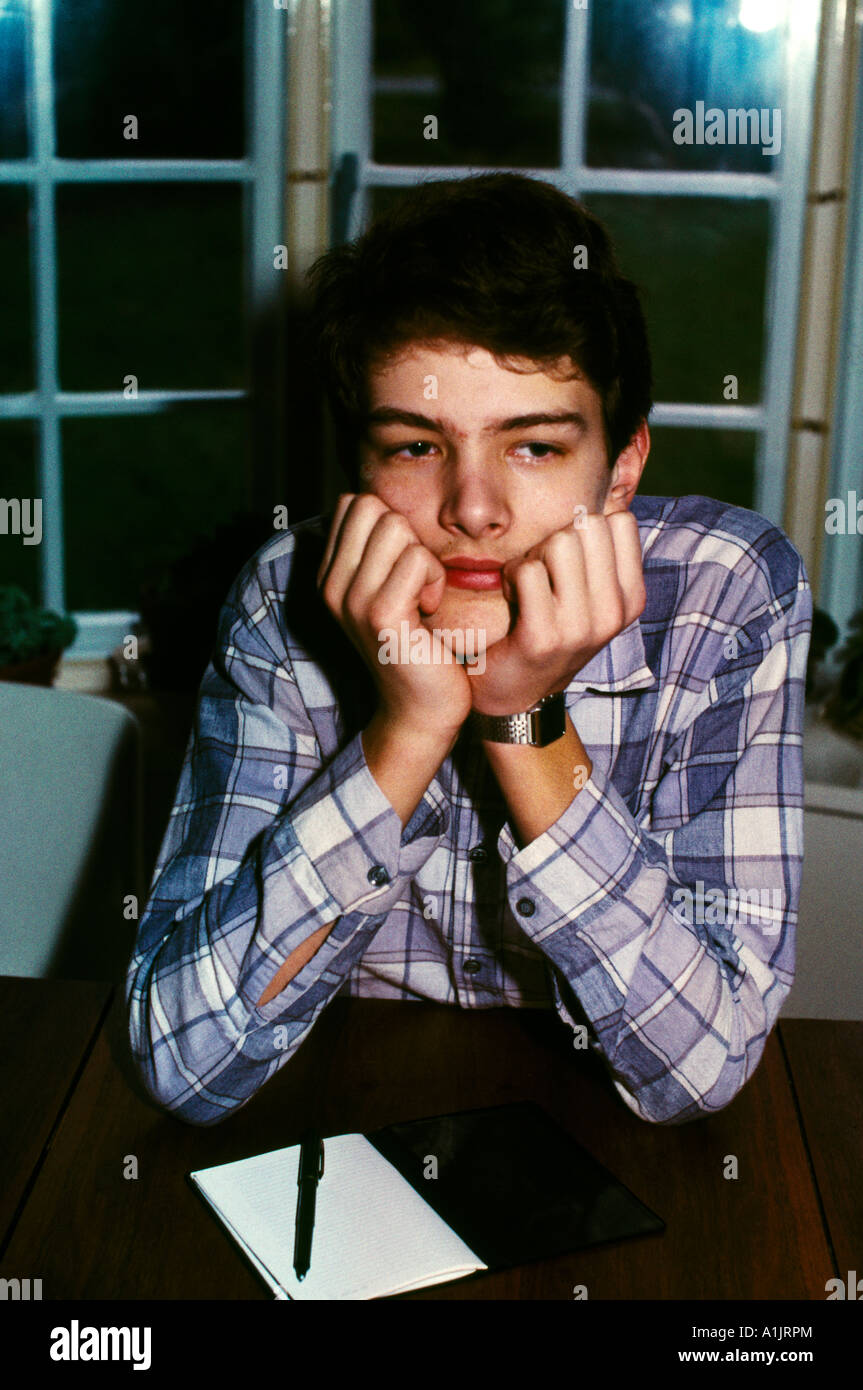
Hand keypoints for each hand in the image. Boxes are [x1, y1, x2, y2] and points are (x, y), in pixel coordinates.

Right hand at [317, 493, 473, 738]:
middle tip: (414, 580)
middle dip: (406, 534)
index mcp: (329, 576)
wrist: (421, 708)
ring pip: (396, 527)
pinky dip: (435, 581)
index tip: (398, 566)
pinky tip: (429, 612)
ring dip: (423, 559)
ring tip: (422, 597)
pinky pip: (418, 560)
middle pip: (372, 506)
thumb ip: (376, 550)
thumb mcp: (386, 590)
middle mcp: (331, 585)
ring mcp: (352, 600)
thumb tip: (379, 504)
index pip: (352, 503)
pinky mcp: (381, 615)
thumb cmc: (417, 644)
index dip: (387, 521)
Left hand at [469, 511, 645, 715]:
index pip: (619, 520)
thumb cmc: (550, 631)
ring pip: (558, 543)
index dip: (586, 529)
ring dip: (533, 558)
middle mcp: (614, 613)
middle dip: (557, 539)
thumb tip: (613, 492)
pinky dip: (510, 578)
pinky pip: (527, 571)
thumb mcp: (590, 595)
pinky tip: (513, 601)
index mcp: (631, 597)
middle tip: (544, 574)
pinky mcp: (544, 637)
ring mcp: (581, 627)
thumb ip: (602, 551)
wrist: (518, 696)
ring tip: (528, 588)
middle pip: (587, 525)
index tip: (571, 562)